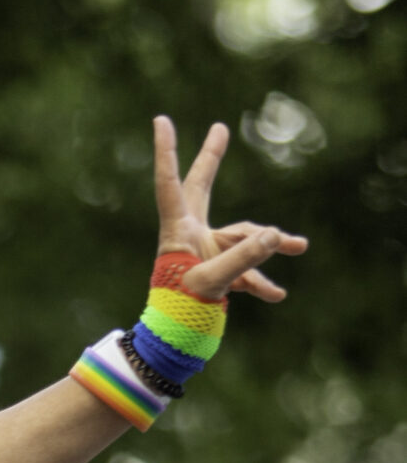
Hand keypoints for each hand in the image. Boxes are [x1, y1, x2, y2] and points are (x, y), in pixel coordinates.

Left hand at [153, 115, 307, 304]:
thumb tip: (276, 235)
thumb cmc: (182, 311)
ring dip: (270, 245)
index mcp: (178, 231)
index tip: (161, 120)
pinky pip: (244, 269)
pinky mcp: (216, 271)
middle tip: (219, 130)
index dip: (167, 152)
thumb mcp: (214, 281)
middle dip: (212, 160)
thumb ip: (244, 258)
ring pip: (241, 237)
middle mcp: (190, 235)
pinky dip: (261, 281)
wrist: (175, 342)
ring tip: (301, 247)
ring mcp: (204, 252)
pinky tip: (277, 296)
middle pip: (202, 187)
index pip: (170, 183)